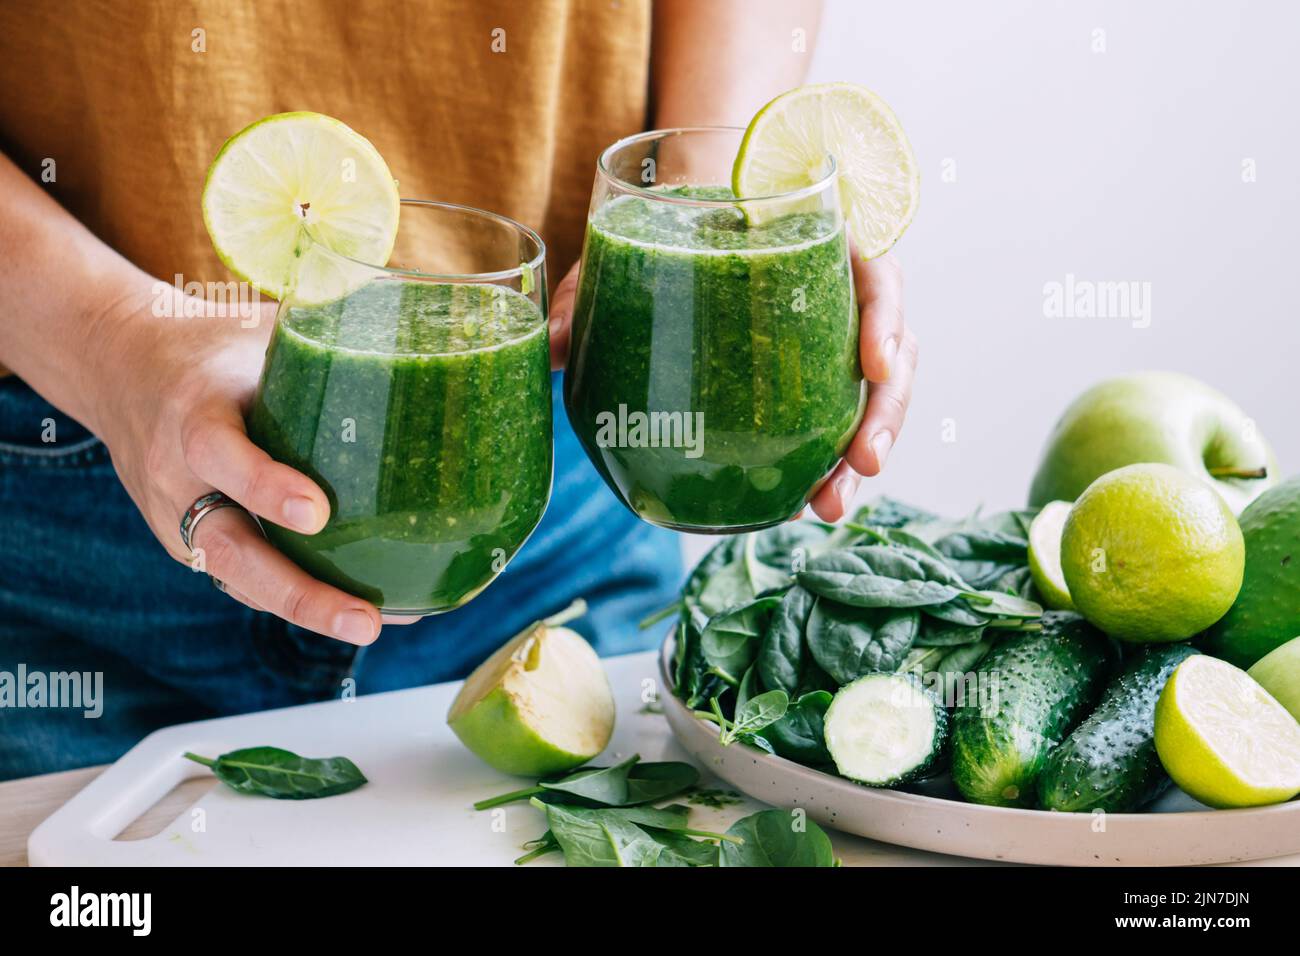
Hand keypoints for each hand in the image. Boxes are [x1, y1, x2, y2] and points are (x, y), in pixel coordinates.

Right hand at [91, 287, 386, 643]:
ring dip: (308, 609)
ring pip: (239, 580)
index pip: (219, 453)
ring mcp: (180, 519)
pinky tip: (363, 609)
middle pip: (231, 551)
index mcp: (191, 412)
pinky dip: (299, 598)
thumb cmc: (209, 344)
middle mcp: (177, 477)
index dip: (265, 485)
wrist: (118, 368)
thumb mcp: (255, 329)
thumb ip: (325, 338)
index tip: (317, 512)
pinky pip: (244, 579)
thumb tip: (425, 341)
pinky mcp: (192, 542)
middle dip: (300, 594)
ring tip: (375, 626)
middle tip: (366, 620)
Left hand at [548, 253, 916, 522]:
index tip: (875, 363)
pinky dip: (825, 461)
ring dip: (861, 452)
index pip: (875, 275)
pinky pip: (834, 420)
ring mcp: (831, 340)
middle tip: (862, 466)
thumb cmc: (673, 227)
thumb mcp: (633, 244)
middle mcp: (838, 294)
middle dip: (885, 414)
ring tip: (828, 507)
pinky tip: (803, 501)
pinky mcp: (813, 380)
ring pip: (871, 397)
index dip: (885, 318)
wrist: (690, 220)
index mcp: (817, 244)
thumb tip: (551, 345)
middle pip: (890, 352)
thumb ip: (597, 286)